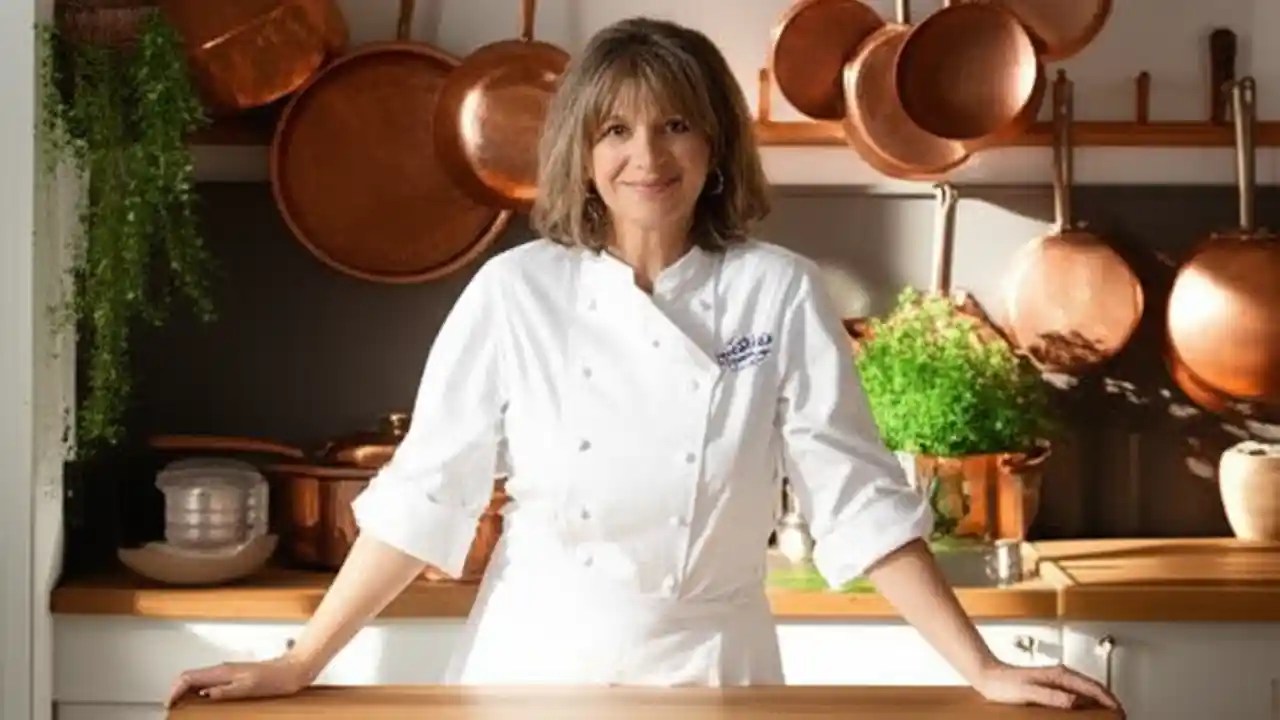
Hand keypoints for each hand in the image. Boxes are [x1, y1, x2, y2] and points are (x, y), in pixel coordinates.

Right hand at [166, 655, 313, 707]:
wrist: (289, 671)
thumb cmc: (272, 679)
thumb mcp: (247, 688)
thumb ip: (225, 691)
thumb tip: (205, 694)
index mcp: (222, 672)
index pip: (188, 677)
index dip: (174, 690)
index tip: (169, 704)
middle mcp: (221, 669)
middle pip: (189, 677)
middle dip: (176, 690)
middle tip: (172, 706)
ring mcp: (226, 672)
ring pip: (198, 679)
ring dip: (186, 691)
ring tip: (182, 705)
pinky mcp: (232, 676)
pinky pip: (208, 682)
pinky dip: (198, 690)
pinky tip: (201, 700)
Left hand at [974, 661, 1123, 715]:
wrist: (989, 677)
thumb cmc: (1004, 684)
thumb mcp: (1028, 692)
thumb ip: (1051, 696)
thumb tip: (1073, 701)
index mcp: (1060, 675)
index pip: (1093, 687)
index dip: (1110, 700)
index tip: (1120, 712)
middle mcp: (1061, 675)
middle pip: (1094, 688)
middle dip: (1109, 701)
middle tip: (1120, 717)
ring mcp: (1057, 680)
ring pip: (1087, 691)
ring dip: (1099, 703)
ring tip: (1108, 717)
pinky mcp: (1052, 686)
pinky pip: (1077, 695)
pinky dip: (1087, 703)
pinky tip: (1086, 713)